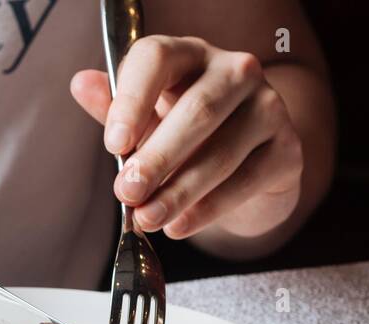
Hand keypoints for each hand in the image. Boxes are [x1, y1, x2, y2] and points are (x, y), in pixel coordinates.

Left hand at [71, 36, 302, 240]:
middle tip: (127, 192)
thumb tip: (81, 84)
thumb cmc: (193, 138)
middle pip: (197, 109)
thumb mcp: (149, 120)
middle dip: (157, 158)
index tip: (113, 144)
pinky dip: (208, 209)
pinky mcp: (287, 149)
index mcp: (190, 54)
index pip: (159, 58)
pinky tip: (181, 225)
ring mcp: (268, 107)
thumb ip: (117, 108)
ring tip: (148, 218)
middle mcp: (235, 71)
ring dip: (179, 191)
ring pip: (221, 151)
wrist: (251, 170)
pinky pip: (245, 181)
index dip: (133, 99)